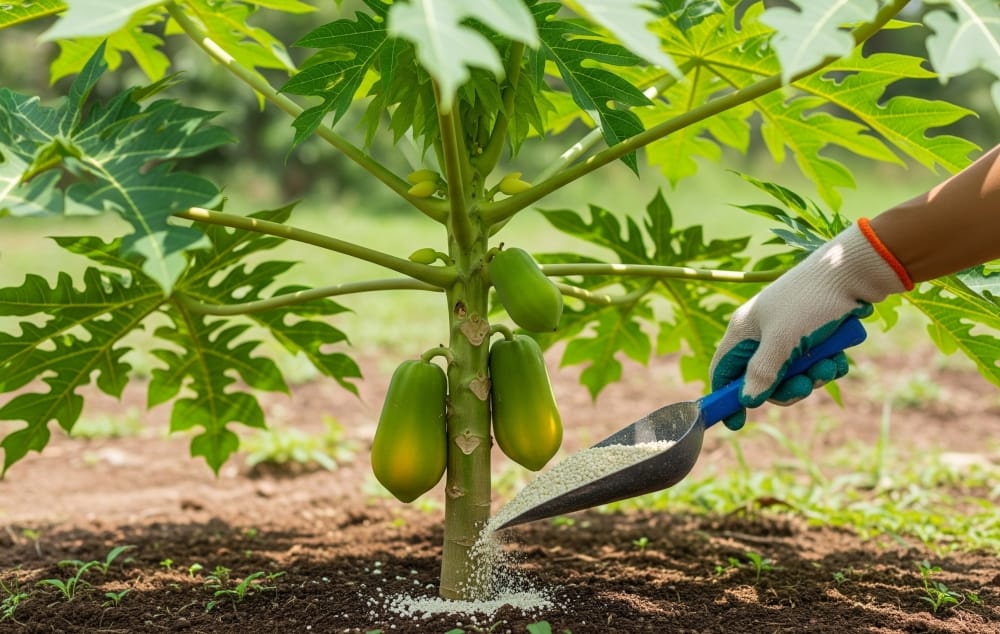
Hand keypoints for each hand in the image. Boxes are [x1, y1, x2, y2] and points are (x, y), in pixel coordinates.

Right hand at [710, 221, 908, 429]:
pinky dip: (826, 365)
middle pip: (762, 379)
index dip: (726, 398)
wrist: (855, 270)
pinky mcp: (812, 332)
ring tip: (830, 364)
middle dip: (786, 387)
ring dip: (812, 376)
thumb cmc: (812, 301)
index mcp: (743, 330)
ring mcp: (788, 332)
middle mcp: (762, 332)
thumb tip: (747, 400)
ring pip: (791, 374)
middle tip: (806, 385)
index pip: (723, 371)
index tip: (737, 423)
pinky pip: (813, 363)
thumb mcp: (783, 341)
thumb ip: (762, 373)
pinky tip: (840, 359)